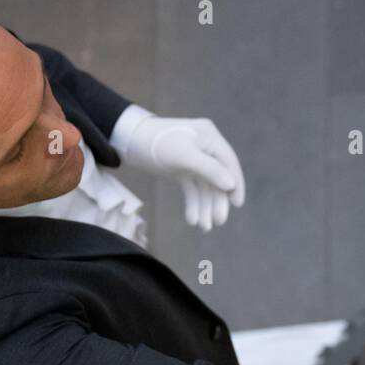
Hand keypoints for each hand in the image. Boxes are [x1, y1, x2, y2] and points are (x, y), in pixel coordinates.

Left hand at [119, 115, 245, 230]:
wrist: (128, 141)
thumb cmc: (156, 143)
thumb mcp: (183, 155)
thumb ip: (209, 169)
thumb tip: (231, 185)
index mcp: (209, 137)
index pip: (229, 163)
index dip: (235, 184)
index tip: (237, 204)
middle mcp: (205, 147)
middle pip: (218, 178)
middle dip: (217, 201)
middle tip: (218, 222)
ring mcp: (194, 160)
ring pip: (205, 187)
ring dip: (205, 207)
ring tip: (204, 227)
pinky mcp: (182, 169)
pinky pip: (193, 189)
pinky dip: (194, 204)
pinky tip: (193, 219)